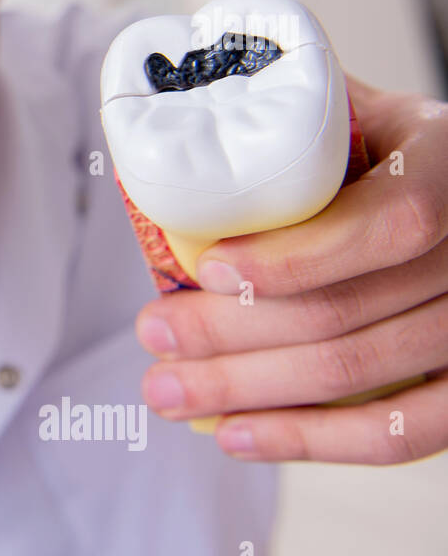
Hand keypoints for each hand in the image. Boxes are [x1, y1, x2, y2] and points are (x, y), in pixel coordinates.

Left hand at [135, 75, 447, 463]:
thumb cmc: (395, 154)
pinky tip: (237, 435)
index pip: (388, 224)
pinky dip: (312, 442)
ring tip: (166, 389)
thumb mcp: (361, 113)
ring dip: (245, 391)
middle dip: (227, 333)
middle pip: (345, 313)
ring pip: (357, 375)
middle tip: (153, 336)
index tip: (208, 269)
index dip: (294, 257)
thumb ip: (290, 115)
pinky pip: (402, 433)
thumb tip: (176, 117)